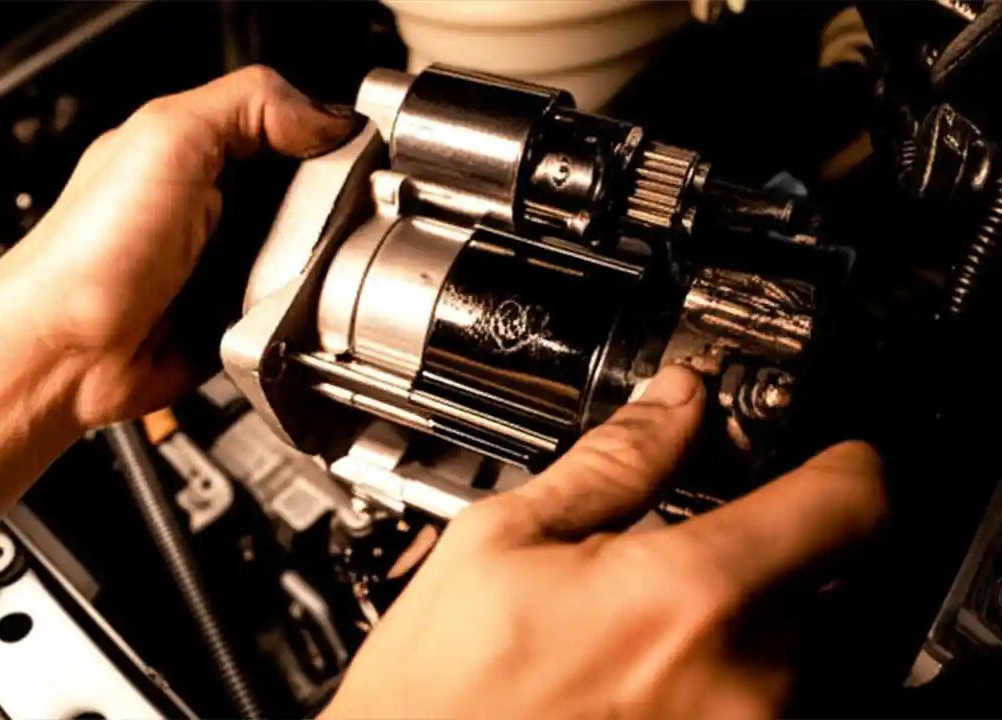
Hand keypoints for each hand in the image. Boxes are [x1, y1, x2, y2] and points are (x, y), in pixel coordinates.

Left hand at [0, 66, 358, 426]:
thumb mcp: (168, 137)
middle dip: (323, 211)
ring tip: (280, 274)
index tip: (347, 165)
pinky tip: (271, 313)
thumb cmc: (88, 251)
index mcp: (198, 147)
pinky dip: (292, 316)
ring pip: (308, 258)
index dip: (325, 141)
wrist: (66, 350)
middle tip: (307, 227)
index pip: (291, 127)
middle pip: (310, 195)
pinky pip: (289, 312)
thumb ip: (251, 104)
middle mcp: (213, 202)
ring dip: (309, 268)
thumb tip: (330, 117)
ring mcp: (225, 263)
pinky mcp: (234, 318)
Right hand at [324, 366, 885, 718]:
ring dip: (753, 600)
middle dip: (778, 532)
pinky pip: (771, 692)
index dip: (842, 462)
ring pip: (804, 634)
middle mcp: (745, 679)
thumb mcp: (502, 541)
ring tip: (651, 603)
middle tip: (698, 526)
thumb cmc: (441, 689)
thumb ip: (613, 461)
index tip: (820, 453)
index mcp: (688, 596)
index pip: (850, 502)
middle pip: (832, 569)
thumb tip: (674, 402)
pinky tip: (651, 654)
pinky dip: (733, 657)